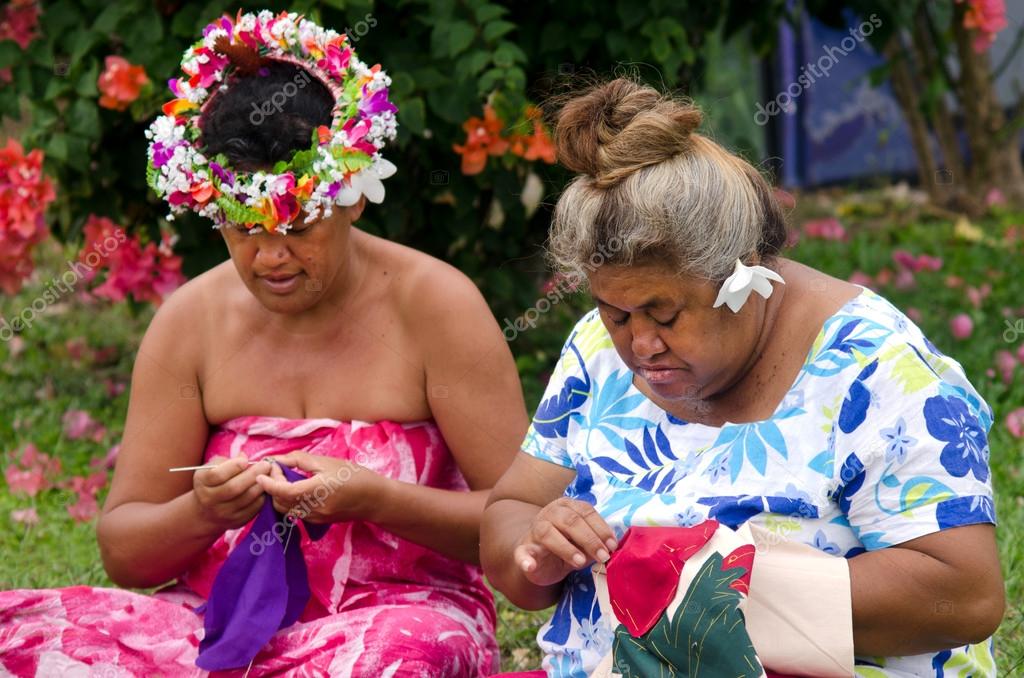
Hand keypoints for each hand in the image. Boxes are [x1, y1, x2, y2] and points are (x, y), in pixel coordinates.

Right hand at [192, 456, 272, 532]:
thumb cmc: (213, 482)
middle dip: (253, 474)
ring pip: (246, 498)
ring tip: (269, 475)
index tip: (245, 460)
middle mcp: (210, 500)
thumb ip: (226, 461)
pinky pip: (253, 508)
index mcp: (202, 483)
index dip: (233, 466)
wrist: (206, 511)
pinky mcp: (236, 521)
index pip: (217, 475)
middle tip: (266, 465)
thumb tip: (243, 456)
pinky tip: (266, 488)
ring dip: (260, 485)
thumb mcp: (212, 468)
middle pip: (234, 487)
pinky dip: (262, 497)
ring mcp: (223, 513)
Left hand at [255, 451, 384, 523]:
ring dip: (280, 494)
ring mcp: (314, 518)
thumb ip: (300, 460)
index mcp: (316, 491)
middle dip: (273, 486)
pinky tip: (297, 487)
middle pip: (280, 502)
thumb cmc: (354, 476)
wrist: (374, 499)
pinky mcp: (317, 521)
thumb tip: (278, 459)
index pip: (283, 491)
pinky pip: (295, 511)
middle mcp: (312, 509)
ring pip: (285, 509)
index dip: (268, 482)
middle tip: (279, 468)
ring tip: (287, 477)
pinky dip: (289, 500)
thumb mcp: (327, 462)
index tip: (262, 470)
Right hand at [514, 497, 617, 586]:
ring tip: (580, 562)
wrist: (538, 559)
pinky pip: (521, 552)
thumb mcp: (583, 543)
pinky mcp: (523, 548)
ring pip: (548, 533)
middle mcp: (550, 513)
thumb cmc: (566, 546)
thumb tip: (611, 550)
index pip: (586, 511)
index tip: (613, 545)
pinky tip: (530, 566)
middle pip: (570, 520)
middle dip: (589, 539)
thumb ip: (595, 543)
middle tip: (603, 556)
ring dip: (566, 548)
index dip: (601, 528)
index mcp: (567, 507)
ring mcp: (534, 530)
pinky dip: (525, 559)